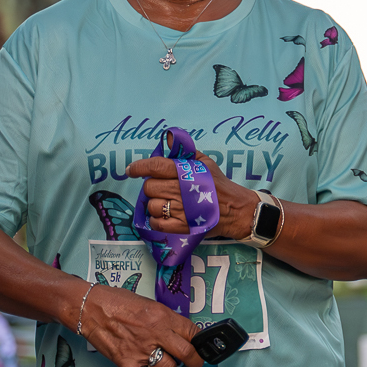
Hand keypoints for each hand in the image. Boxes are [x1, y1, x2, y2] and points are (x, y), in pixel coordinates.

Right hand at [78, 281, 203, 366]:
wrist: (90, 307)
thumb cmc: (117, 301)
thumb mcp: (149, 303)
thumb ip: (164, 318)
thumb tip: (177, 331)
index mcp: (163, 316)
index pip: (192, 332)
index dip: (200, 341)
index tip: (200, 346)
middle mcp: (155, 333)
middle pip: (186, 353)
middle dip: (195, 361)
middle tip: (194, 362)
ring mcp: (140, 349)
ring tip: (167, 366)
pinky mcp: (124, 361)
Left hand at [128, 153, 256, 239]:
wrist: (235, 209)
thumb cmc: (219, 184)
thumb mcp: (206, 163)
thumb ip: (186, 153)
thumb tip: (168, 139)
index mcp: (186, 172)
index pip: (156, 166)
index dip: (140, 167)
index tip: (131, 170)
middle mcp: (181, 190)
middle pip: (150, 187)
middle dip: (153, 187)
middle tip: (162, 189)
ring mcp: (181, 210)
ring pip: (152, 206)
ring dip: (156, 204)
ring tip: (167, 203)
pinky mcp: (182, 226)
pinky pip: (157, 223)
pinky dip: (157, 220)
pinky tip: (166, 216)